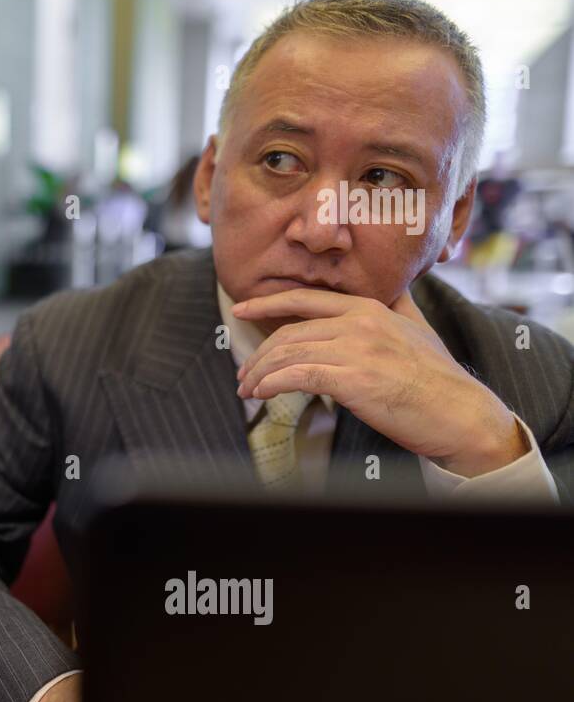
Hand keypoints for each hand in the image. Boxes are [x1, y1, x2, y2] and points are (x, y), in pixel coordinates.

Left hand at [234, 289, 526, 476]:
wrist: (461, 413)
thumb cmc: (439, 377)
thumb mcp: (420, 328)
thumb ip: (400, 306)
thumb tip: (396, 288)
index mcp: (369, 308)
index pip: (305, 299)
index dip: (266, 303)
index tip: (239, 310)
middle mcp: (359, 323)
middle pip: (289, 333)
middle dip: (258, 355)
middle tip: (244, 374)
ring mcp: (355, 350)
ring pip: (288, 355)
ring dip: (260, 374)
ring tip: (248, 390)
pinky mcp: (352, 380)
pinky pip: (297, 377)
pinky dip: (272, 385)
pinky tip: (262, 394)